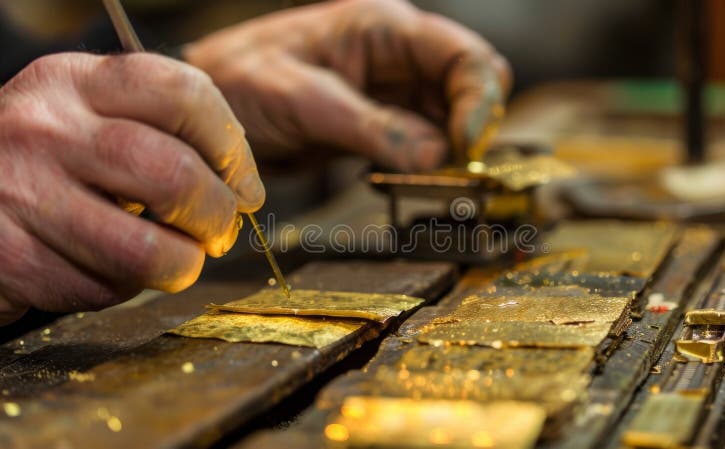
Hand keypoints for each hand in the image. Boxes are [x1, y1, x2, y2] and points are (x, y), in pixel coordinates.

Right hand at [0, 52, 264, 322]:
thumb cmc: (46, 159)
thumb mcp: (91, 117)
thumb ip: (162, 133)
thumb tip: (241, 188)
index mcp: (78, 81)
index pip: (183, 95)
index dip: (232, 149)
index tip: (244, 185)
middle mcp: (47, 128)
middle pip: (175, 176)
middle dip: (216, 216)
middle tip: (218, 230)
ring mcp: (22, 192)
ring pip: (146, 250)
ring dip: (179, 264)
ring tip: (174, 256)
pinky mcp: (10, 255)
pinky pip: (102, 288)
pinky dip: (122, 288)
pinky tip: (107, 266)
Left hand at [184, 0, 511, 171]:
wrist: (211, 109)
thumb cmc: (243, 82)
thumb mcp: (303, 101)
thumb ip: (371, 126)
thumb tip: (436, 155)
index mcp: (382, 26)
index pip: (463, 56)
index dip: (477, 103)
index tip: (464, 149)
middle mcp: (398, 54)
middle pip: (470, 87)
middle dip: (471, 129)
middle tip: (453, 171)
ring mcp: (394, 90)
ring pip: (453, 120)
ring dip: (451, 154)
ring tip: (426, 180)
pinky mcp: (385, 124)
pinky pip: (427, 144)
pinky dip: (429, 166)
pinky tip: (409, 178)